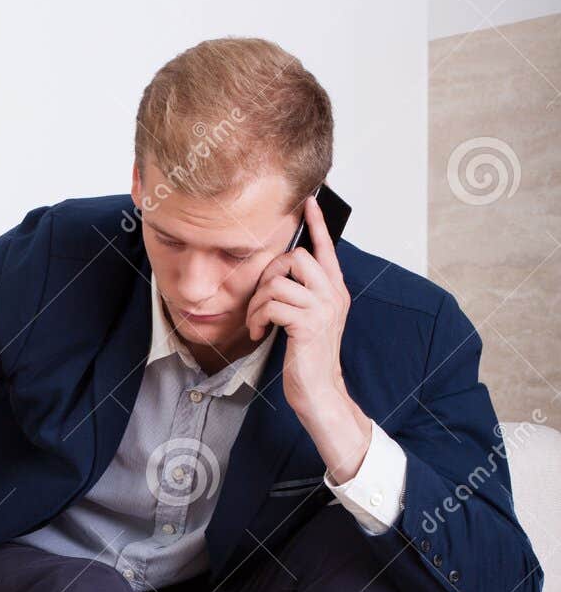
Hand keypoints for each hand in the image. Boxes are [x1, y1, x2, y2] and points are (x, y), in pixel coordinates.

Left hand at [246, 193, 369, 482]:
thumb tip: (278, 276)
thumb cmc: (308, 358)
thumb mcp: (307, 320)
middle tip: (260, 301)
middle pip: (295, 257)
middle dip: (268, 275)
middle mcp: (333, 294)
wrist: (319, 391)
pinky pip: (271, 304)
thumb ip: (301, 295)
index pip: (326, 248)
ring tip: (256, 323)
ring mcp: (322, 309)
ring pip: (278, 282)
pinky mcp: (307, 324)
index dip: (317, 223)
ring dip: (257, 303)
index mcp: (335, 290)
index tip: (308, 200)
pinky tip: (257, 333)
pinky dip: (256, 318)